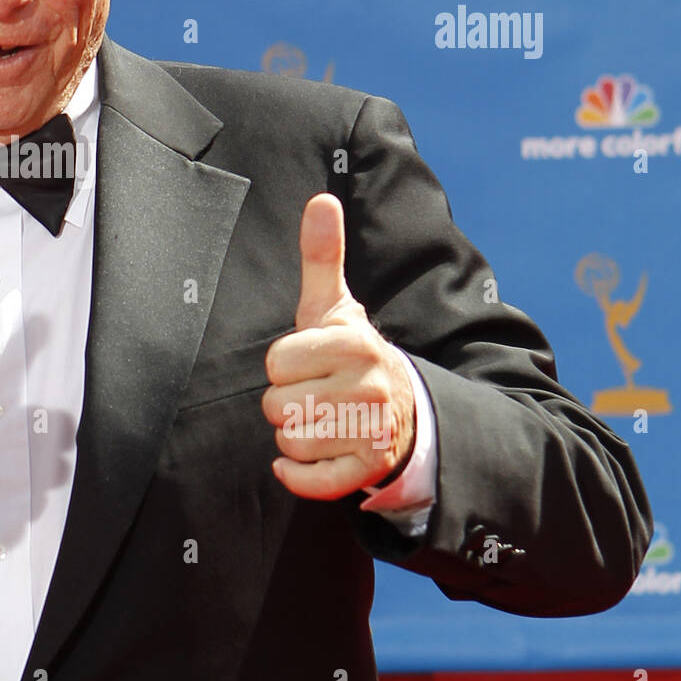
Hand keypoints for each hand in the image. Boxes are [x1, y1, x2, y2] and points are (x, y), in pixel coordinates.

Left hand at [261, 193, 414, 498]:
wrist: (404, 409)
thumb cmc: (354, 353)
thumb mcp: (337, 306)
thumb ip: (322, 256)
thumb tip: (320, 199)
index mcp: (354, 344)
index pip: (277, 361)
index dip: (284, 365)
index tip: (308, 363)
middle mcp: (368, 388)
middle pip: (278, 405)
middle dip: (285, 402)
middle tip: (313, 394)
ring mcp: (371, 431)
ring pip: (290, 441)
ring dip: (293, 435)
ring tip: (319, 419)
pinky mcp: (369, 470)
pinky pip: (311, 481)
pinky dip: (298, 474)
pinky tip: (305, 458)